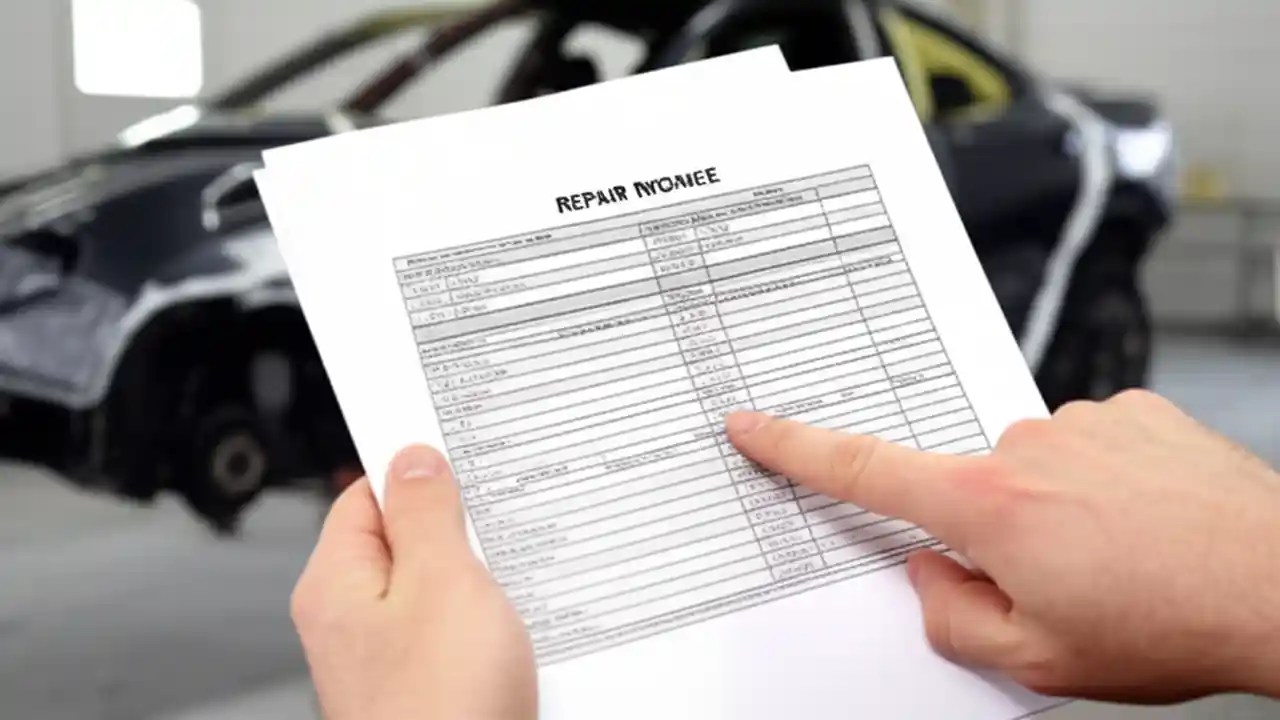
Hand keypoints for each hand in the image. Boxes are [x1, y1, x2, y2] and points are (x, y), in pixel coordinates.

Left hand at [292, 445, 536, 719]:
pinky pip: (461, 632)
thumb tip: (414, 461)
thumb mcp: (442, 584)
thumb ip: (427, 514)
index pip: (368, 495)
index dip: (415, 468)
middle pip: (409, 540)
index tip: (463, 449)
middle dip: (463, 527)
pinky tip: (528, 624)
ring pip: (443, 588)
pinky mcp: (431, 687)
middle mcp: (356, 620)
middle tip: (507, 517)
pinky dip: (495, 622)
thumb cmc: (439, 712)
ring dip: (486, 578)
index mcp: (337, 584)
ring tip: (522, 578)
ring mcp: (393, 658)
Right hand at [726, 390, 1279, 702]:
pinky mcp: (1131, 408)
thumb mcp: (1037, 661)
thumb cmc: (1170, 625)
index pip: (864, 470)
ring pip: (1031, 467)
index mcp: (988, 507)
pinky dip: (1100, 480)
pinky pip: (1085, 443)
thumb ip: (950, 619)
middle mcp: (1026, 446)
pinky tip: (1144, 519)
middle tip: (1060, 581)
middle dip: (994, 531)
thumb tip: (928, 572)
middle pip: (967, 487)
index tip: (751, 425)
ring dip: (1054, 507)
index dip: (795, 448)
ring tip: (1118, 552)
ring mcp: (1082, 421)